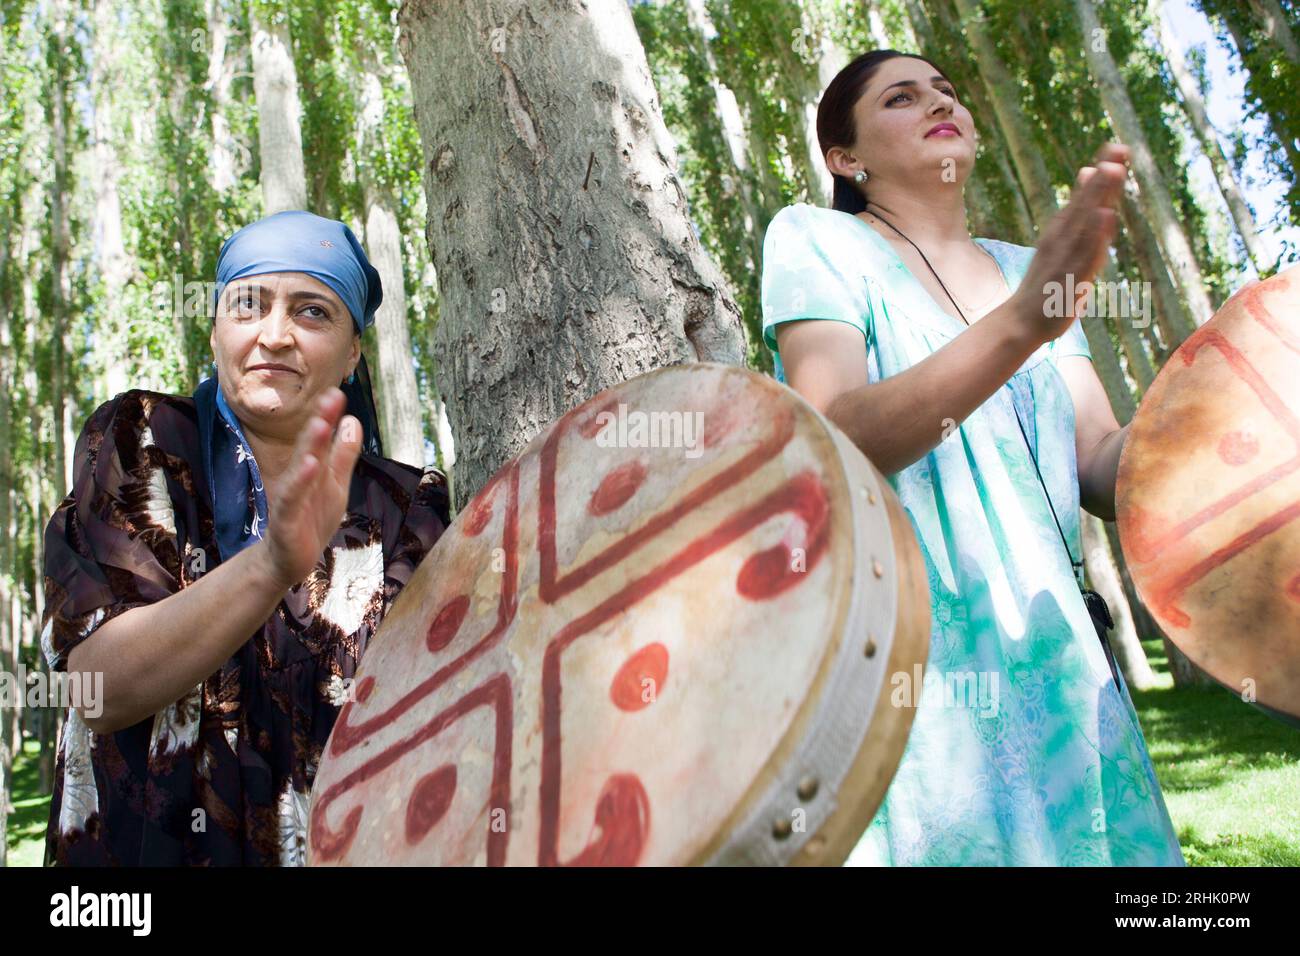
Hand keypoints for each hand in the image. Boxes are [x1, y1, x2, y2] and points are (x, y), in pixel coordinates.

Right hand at [260, 387, 362, 589]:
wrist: (286, 561)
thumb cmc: (311, 519)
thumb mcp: (336, 484)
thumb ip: (343, 455)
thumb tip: (352, 421)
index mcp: (315, 469)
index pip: (323, 438)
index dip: (330, 416)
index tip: (338, 391)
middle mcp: (301, 478)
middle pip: (311, 446)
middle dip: (321, 420)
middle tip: (332, 395)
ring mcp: (292, 497)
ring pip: (302, 467)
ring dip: (311, 445)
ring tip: (322, 423)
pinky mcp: (286, 519)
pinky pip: (293, 497)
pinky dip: (301, 482)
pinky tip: (310, 465)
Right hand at [1007, 142, 1129, 347]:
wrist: (1020, 321)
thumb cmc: (1047, 280)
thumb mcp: (1061, 240)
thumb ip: (1079, 208)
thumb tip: (1089, 170)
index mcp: (1062, 230)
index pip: (1085, 197)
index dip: (1102, 171)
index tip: (1118, 145)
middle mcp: (1062, 239)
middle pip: (1086, 203)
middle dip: (1103, 177)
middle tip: (1118, 148)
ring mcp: (1064, 258)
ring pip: (1085, 223)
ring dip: (1097, 197)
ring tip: (1111, 171)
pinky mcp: (1068, 279)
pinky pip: (1084, 254)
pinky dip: (1095, 235)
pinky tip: (1104, 216)